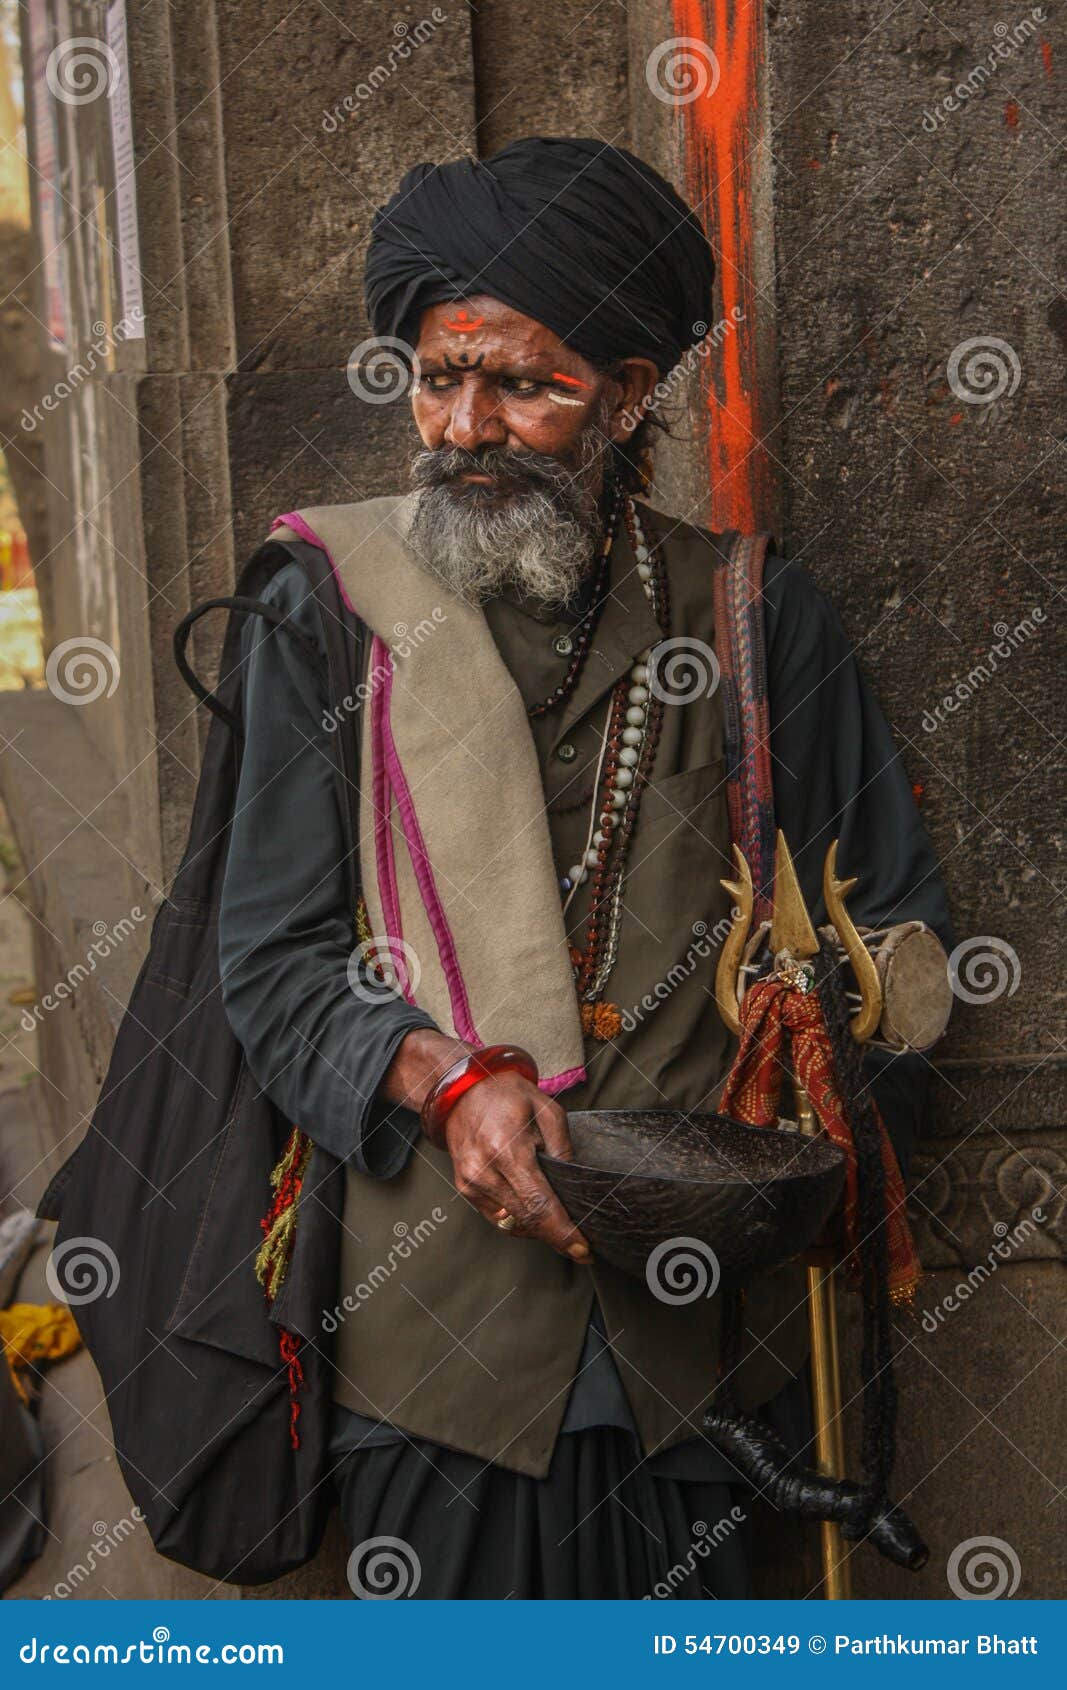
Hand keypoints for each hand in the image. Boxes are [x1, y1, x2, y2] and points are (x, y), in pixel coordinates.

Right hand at [380, 1029, 590, 1261]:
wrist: (463, 1089)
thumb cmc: (507, 1095)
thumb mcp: (547, 1109)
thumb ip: (563, 1147)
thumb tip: (574, 1181)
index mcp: (506, 1149)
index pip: (538, 1203)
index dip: (562, 1230)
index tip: (582, 1249)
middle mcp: (483, 1171)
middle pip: (526, 1219)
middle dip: (556, 1237)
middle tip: (581, 1249)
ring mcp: (470, 1182)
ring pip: (511, 1223)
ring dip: (538, 1232)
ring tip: (562, 1232)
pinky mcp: (464, 1187)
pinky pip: (496, 1217)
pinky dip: (519, 1222)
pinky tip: (536, 1219)